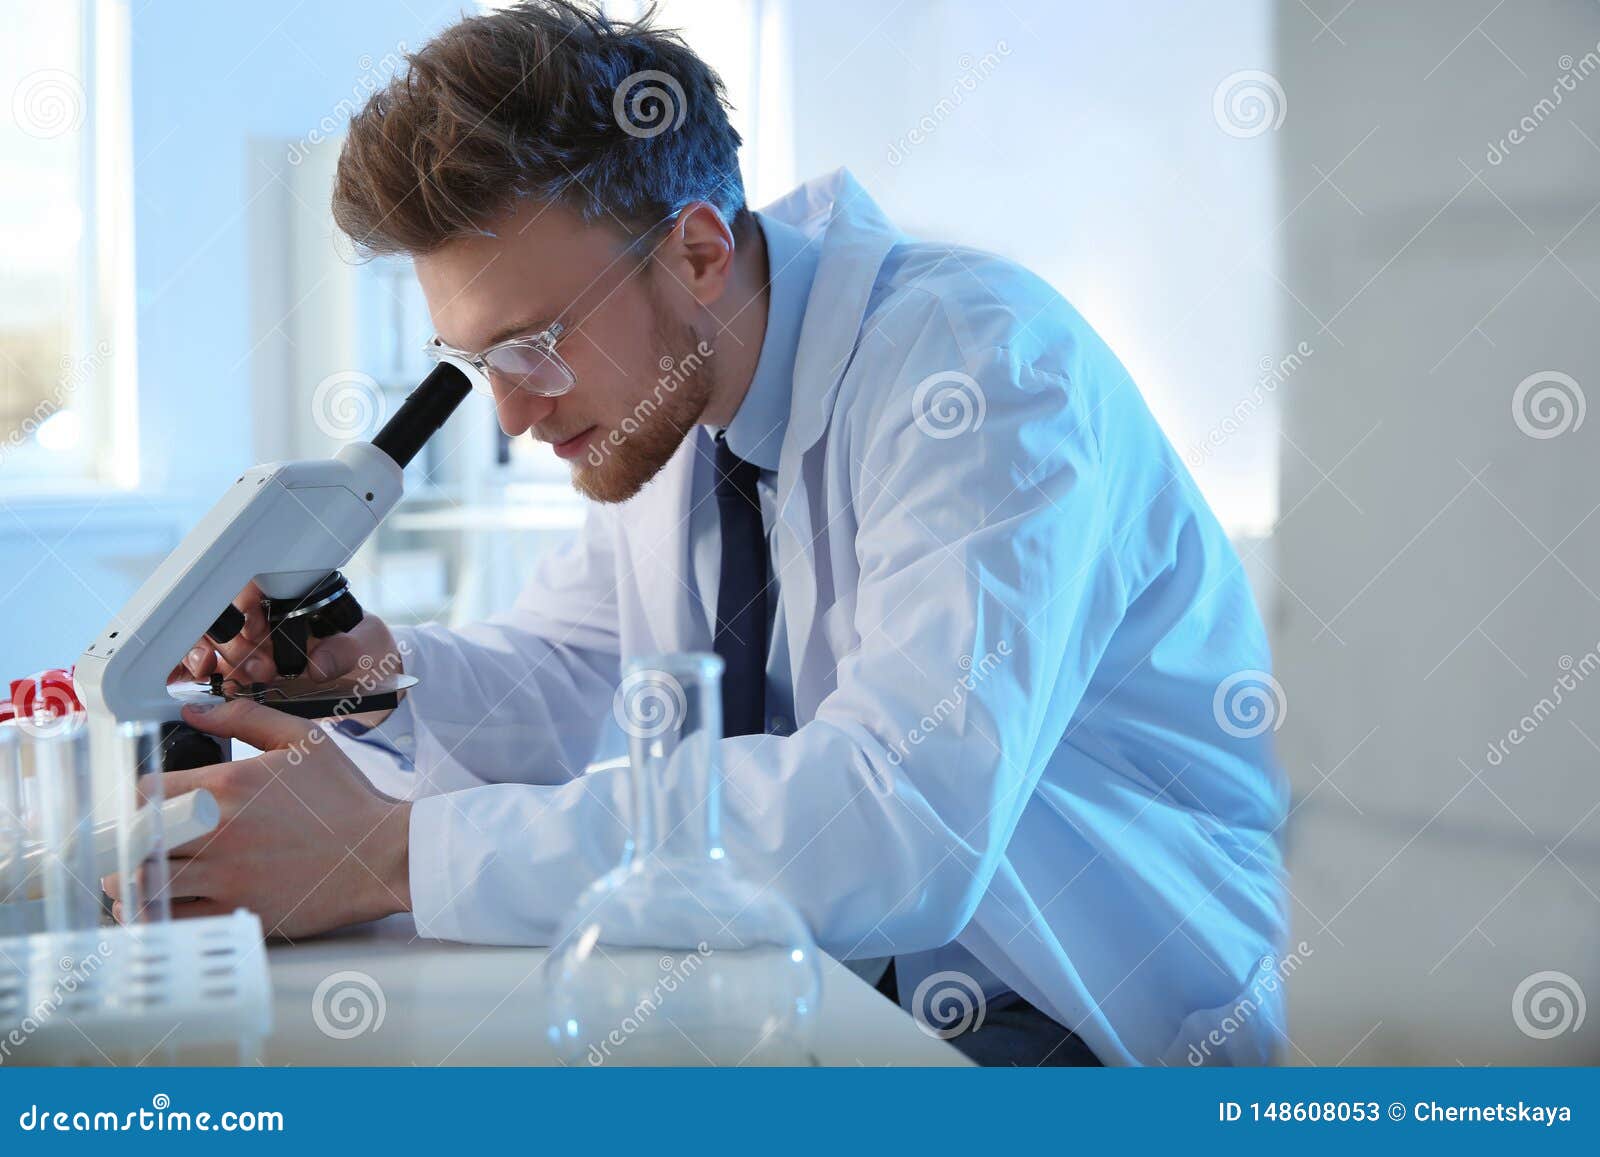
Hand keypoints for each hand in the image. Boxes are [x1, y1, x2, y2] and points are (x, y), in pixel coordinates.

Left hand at [105, 699, 412, 938]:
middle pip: (134, 839)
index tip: (144, 806)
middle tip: (134, 844)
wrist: (380, 853)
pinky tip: (165, 904)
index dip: (135, 799)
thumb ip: (244, 718)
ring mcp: (228, 875)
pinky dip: (160, 913)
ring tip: (141, 876)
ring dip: (133, 880)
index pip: (144, 791)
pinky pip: (176, 919)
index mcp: (229, 784)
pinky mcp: (240, 911)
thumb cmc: (345, 799)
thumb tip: (193, 711)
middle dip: (126, 841)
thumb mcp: (304, 740)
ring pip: (145, 883)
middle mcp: (220, 830)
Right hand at [168, 582, 403, 717]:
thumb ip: (347, 650)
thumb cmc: (369, 650)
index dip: (240, 606)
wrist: (371, 682)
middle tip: (262, 670)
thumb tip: (317, 664)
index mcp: (287, 594)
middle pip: (218, 616)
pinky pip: (204, 670)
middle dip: (230, 643)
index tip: (252, 631)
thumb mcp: (368, 644)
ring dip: (212, 662)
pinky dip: (195, 677)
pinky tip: (201, 687)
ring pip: (204, 642)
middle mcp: (260, 615)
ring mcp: (246, 645)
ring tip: (239, 683)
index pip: (247, 585)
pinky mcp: (239, 675)